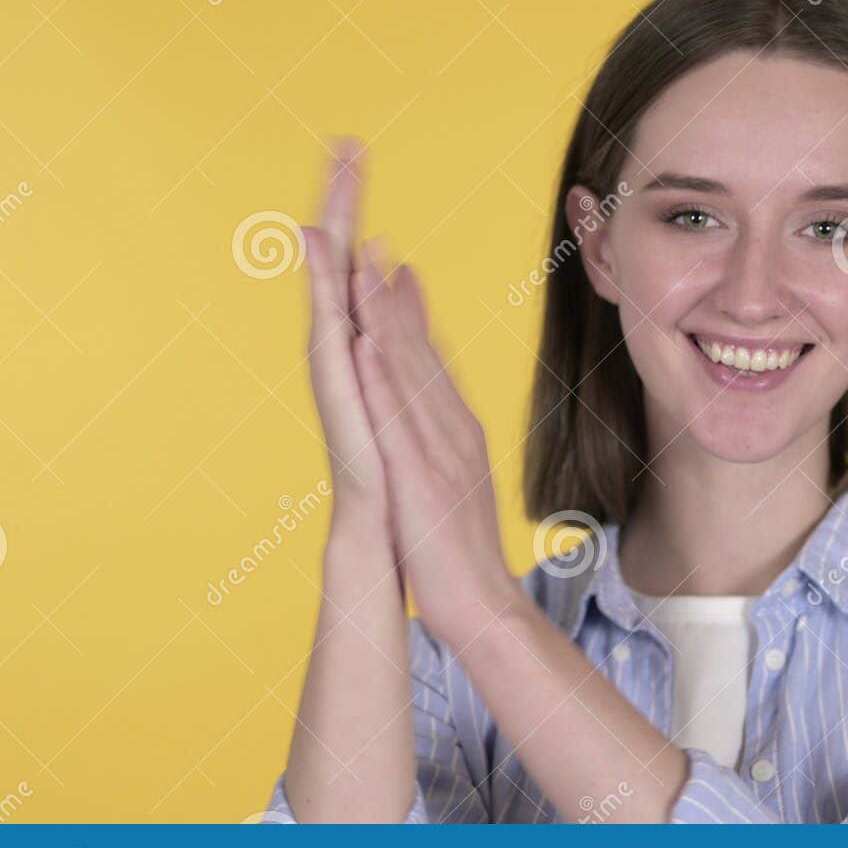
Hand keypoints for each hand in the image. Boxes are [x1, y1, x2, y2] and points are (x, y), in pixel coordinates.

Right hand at [301, 139, 389, 530]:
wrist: (379, 527)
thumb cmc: (391, 460)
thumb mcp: (402, 382)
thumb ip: (396, 327)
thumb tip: (398, 274)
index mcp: (361, 341)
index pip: (357, 261)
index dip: (353, 207)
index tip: (352, 151)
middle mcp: (343, 350)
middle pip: (340, 262)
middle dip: (342, 203)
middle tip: (343, 144)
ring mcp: (339, 376)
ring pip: (334, 294)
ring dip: (332, 245)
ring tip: (329, 189)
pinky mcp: (346, 406)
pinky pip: (342, 348)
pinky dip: (341, 311)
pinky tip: (340, 274)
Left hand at [347, 243, 516, 641]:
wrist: (483, 605)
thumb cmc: (464, 554)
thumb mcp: (456, 488)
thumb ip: (446, 450)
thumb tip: (439, 424)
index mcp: (458, 433)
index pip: (432, 363)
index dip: (411, 314)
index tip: (396, 269)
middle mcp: (452, 429)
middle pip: (421, 354)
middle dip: (393, 296)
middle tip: (373, 242)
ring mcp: (438, 449)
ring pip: (408, 373)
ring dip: (385, 318)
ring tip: (364, 268)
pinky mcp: (420, 474)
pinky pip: (397, 417)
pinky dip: (383, 374)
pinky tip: (366, 341)